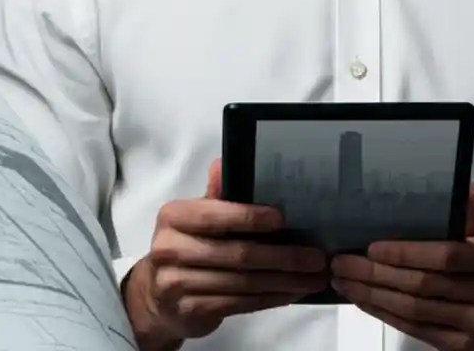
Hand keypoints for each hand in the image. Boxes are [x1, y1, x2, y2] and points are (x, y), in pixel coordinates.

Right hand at [122, 157, 328, 349]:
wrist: (157, 298)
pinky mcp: (191, 310)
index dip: (250, 218)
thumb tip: (223, 164)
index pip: (215, 216)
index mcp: (174, 217)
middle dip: (283, 256)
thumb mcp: (195, 218)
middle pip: (237, 254)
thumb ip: (215, 195)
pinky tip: (291, 292)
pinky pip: (240, 304)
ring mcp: (177, 283)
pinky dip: (270, 298)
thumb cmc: (187, 248)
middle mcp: (171, 249)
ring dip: (284, 281)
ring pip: (243, 283)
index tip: (283, 219)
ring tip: (313, 278)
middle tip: (316, 257)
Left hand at [329, 184, 473, 350]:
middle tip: (343, 261)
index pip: (449, 256)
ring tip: (344, 279)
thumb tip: (463, 187)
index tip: (373, 246)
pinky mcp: (460, 346)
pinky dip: (384, 313)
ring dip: (372, 294)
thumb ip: (472, 215)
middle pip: (424, 285)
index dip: (408, 253)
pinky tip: (363, 299)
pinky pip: (414, 329)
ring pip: (414, 310)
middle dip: (377, 273)